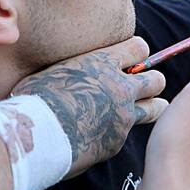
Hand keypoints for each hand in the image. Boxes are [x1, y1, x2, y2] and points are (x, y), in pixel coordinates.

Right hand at [12, 37, 166, 176]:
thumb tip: (79, 70)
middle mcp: (120, 87)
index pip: (139, 48)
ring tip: (136, 110)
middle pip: (156, 80)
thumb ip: (79, 69)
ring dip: (150, 107)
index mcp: (102, 63)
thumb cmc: (33, 99)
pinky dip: (115, 134)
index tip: (130, 60)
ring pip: (156, 108)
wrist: (34, 135)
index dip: (136, 53)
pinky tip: (96, 136)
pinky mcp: (117, 140)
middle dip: (150, 83)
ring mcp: (123, 115)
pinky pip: (125, 134)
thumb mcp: (55, 71)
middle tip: (137, 88)